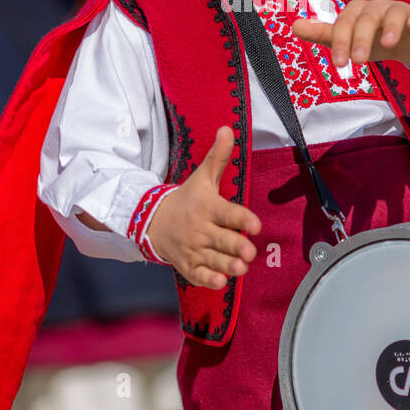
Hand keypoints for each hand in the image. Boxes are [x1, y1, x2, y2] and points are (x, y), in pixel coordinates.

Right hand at [146, 125, 261, 289]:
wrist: (153, 220)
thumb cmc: (187, 199)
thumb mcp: (203, 177)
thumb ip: (218, 157)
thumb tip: (227, 128)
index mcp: (207, 207)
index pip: (227, 212)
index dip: (242, 219)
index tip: (256, 225)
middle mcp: (200, 229)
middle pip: (221, 239)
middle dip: (235, 246)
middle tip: (250, 252)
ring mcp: (193, 249)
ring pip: (212, 260)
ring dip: (227, 265)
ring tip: (241, 268)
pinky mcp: (188, 266)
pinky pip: (198, 276)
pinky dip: (208, 280)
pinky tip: (220, 281)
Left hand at [292, 0, 409, 73]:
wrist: (408, 43)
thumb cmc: (373, 40)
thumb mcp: (348, 40)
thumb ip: (323, 34)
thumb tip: (294, 26)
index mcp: (358, 11)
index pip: (345, 22)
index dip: (341, 41)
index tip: (339, 64)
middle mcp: (378, 6)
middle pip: (367, 18)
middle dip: (361, 38)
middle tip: (358, 61)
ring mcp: (401, 10)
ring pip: (395, 13)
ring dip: (391, 27)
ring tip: (388, 45)